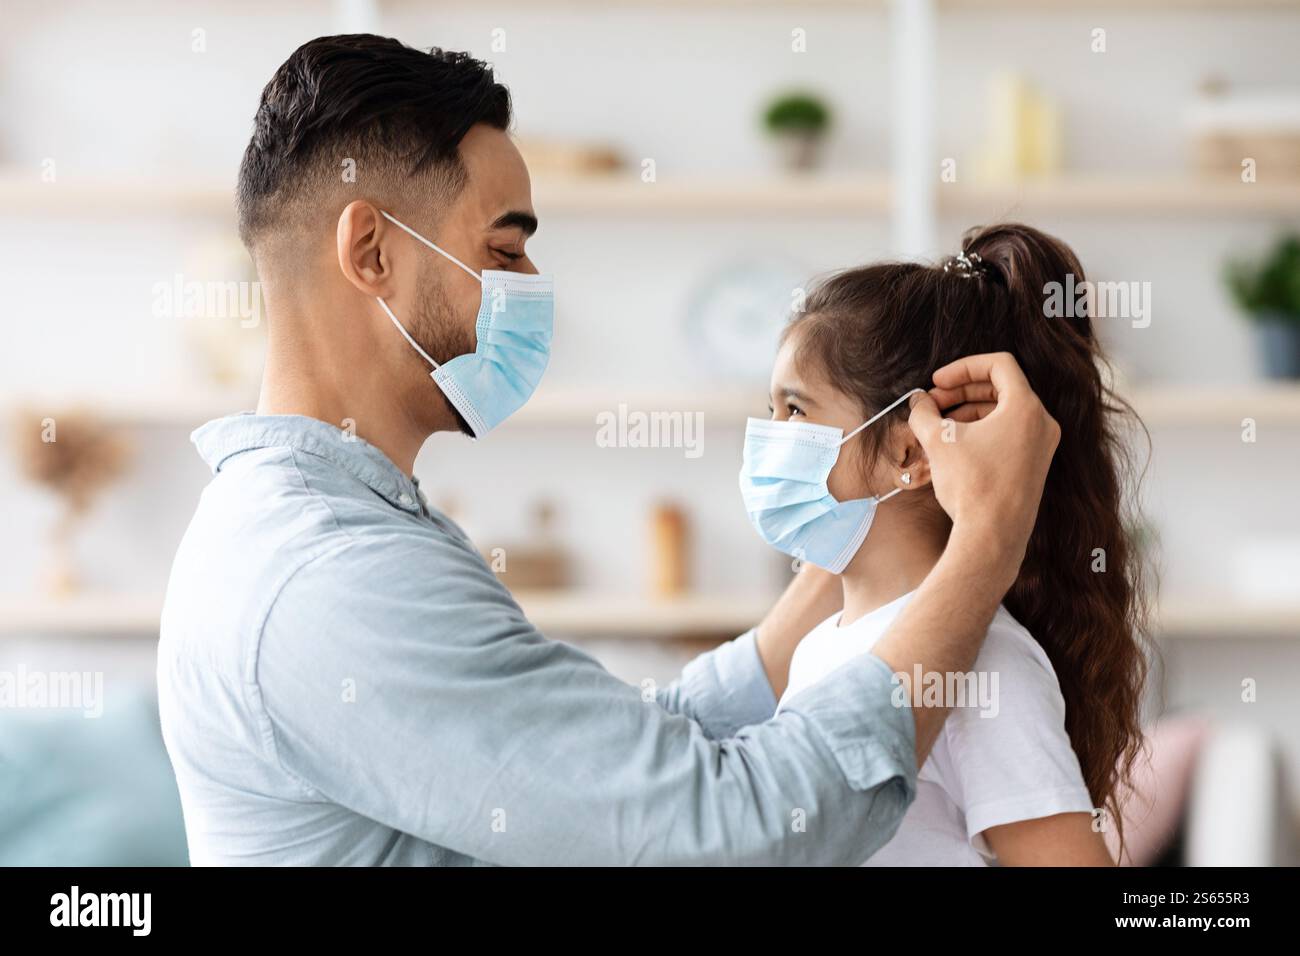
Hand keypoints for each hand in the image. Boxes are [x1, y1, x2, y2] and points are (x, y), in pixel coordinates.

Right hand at [907, 352, 1059, 569]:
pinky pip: (1010, 434)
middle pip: (1001, 387)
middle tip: (933, 403)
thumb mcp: (938, 441)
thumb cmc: (971, 486)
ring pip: (1004, 412)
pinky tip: (955, 446)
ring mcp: (1042, 446)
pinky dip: (983, 431)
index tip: (938, 382)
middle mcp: (1042, 423)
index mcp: (1026, 408)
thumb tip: (918, 403)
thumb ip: (924, 413)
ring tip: (938, 426)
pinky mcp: (1035, 466)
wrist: (992, 537)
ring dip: (969, 412)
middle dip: (962, 391)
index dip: (963, 367)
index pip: (998, 365)